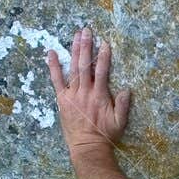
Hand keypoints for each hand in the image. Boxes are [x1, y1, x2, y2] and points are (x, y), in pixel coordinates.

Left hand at [47, 27, 131, 158]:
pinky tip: (50, 52)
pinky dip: (53, 66)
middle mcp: (85, 92)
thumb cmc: (105, 136)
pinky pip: (56, 80)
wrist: (87, 148)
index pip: (103, 71)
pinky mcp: (62, 100)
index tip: (105, 42)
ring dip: (74, 50)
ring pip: (73, 68)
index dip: (104, 56)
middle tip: (87, 30)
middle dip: (86, 46)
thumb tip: (128, 89)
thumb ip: (124, 105)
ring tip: (75, 35)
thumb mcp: (120, 122)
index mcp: (100, 96)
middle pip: (86, 65)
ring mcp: (72, 95)